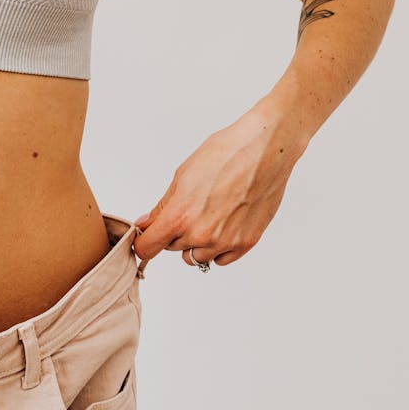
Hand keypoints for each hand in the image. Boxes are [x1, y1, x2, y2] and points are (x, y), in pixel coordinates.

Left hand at [133, 105, 307, 268]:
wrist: (264, 149)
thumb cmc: (226, 154)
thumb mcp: (183, 176)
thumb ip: (163, 206)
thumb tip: (147, 223)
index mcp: (180, 217)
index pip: (147, 248)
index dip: (144, 242)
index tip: (146, 237)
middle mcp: (201, 235)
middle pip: (171, 248)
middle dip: (172, 234)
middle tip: (187, 211)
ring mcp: (225, 242)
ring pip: (196, 257)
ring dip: (195, 244)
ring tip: (207, 216)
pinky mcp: (246, 243)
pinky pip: (221, 260)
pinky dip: (217, 249)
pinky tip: (222, 227)